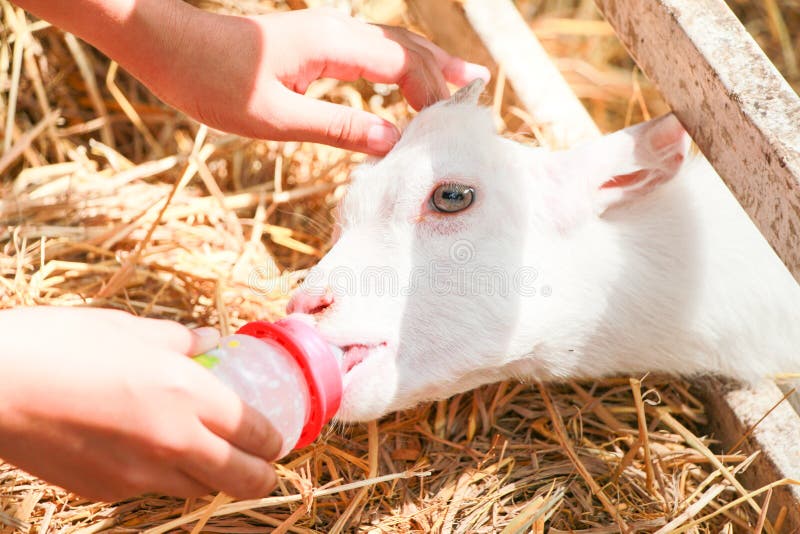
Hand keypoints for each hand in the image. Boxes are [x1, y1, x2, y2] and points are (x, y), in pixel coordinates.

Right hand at [0, 306, 281, 500]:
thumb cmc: (62, 345)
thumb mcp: (129, 329)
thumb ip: (179, 341)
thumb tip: (209, 342)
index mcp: (189, 396)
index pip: (257, 432)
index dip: (274, 439)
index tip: (276, 436)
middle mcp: (174, 442)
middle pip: (243, 479)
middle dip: (260, 474)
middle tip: (260, 462)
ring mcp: (139, 476)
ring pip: (198, 490)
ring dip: (212, 477)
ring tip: (206, 454)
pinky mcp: (105, 492)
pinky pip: (150, 491)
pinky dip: (162, 478)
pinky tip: (146, 452)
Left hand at [150, 7, 489, 153]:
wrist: (169, 47)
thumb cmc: (212, 82)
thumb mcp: (275, 118)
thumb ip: (337, 128)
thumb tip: (392, 142)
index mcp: (331, 46)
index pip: (401, 65)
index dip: (430, 93)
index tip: (446, 127)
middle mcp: (335, 32)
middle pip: (404, 45)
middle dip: (442, 67)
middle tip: (477, 87)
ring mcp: (325, 35)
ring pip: (390, 44)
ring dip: (425, 61)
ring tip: (459, 78)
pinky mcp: (314, 45)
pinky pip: (369, 51)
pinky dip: (397, 66)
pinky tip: (402, 82)